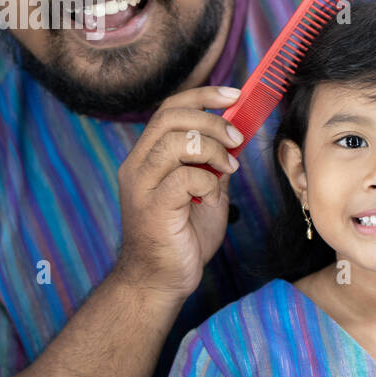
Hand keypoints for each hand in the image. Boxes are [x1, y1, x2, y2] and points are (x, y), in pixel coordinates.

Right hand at [112, 85, 243, 302]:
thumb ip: (214, 164)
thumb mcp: (206, 192)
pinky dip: (208, 181)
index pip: (170, 108)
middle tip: (238, 140)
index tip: (234, 95)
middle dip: (212, 121)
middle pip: (171, 117)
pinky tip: (213, 197)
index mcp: (147, 157)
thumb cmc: (184, 237)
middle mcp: (137, 166)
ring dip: (214, 150)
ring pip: (175, 141)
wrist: (162, 281)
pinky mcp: (153, 207)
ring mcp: (141, 186)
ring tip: (229, 170)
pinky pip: (184, 176)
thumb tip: (237, 135)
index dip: (203, 95)